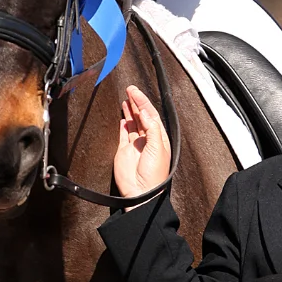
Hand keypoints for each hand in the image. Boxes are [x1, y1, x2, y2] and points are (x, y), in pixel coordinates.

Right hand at [113, 85, 170, 200]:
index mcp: (159, 138)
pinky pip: (123, 134)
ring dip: (130, 111)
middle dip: (136, 102)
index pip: (151, 115)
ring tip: (125, 99)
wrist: (140, 192)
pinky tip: (122, 116)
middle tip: (129, 89)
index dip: (143, 102)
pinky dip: (123, 125)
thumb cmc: (154, 174)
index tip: (135, 92)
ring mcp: (135, 145)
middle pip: (142, 116)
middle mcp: (148, 140)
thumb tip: (145, 113)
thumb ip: (152, 128)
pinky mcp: (124, 151)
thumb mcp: (158, 148)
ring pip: (133, 123)